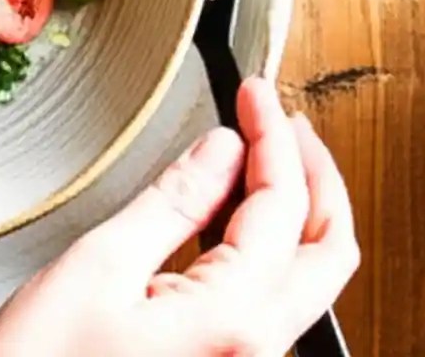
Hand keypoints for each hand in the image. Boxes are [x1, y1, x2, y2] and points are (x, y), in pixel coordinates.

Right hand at [0, 78, 359, 356]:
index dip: (271, 136)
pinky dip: (264, 242)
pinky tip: (230, 212)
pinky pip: (267, 296)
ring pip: (304, 275)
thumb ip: (170, 204)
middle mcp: (254, 348)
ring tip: (261, 154)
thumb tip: (220, 151)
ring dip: (293, 207)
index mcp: (233, 318)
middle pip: (326, 247)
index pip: (282, 205)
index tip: (256, 94)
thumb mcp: (98, 266)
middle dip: (312, 173)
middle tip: (281, 121)